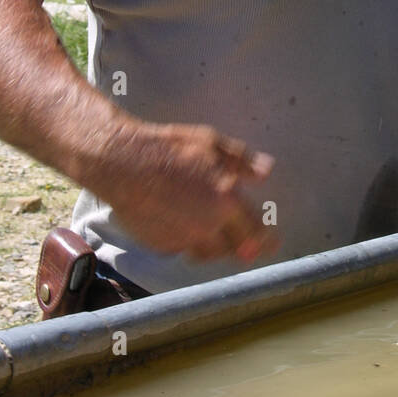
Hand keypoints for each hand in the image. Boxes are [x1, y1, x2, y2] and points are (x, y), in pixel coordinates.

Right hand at [97, 120, 278, 264]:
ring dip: (218, 249)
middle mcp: (208, 224)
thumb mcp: (211, 143)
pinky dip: (189, 243)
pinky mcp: (162, 245)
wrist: (124, 163)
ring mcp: (184, 238)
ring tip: (218, 239)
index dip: (266, 240)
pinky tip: (186, 229)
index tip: (273, 245)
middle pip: (235, 249)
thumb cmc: (168, 148)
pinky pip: (183, 249)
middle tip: (250, 249)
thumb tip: (265, 171)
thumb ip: (242, 160)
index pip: (255, 229)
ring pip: (209, 254)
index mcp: (226, 199)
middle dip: (244, 249)